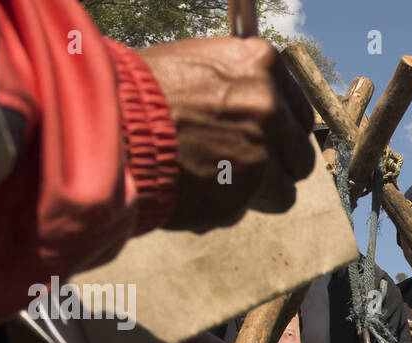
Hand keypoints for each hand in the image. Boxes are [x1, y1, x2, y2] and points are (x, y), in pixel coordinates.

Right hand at [139, 37, 315, 231]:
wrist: (111, 129)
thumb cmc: (142, 97)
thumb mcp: (198, 67)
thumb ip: (239, 87)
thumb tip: (263, 107)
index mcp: (261, 65)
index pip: (299, 109)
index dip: (283, 129)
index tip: (269, 140)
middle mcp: (270, 105)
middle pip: (300, 152)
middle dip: (277, 164)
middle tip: (243, 167)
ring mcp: (263, 150)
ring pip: (286, 187)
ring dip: (260, 191)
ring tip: (221, 183)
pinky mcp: (249, 190)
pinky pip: (257, 208)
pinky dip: (236, 207)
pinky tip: (206, 193)